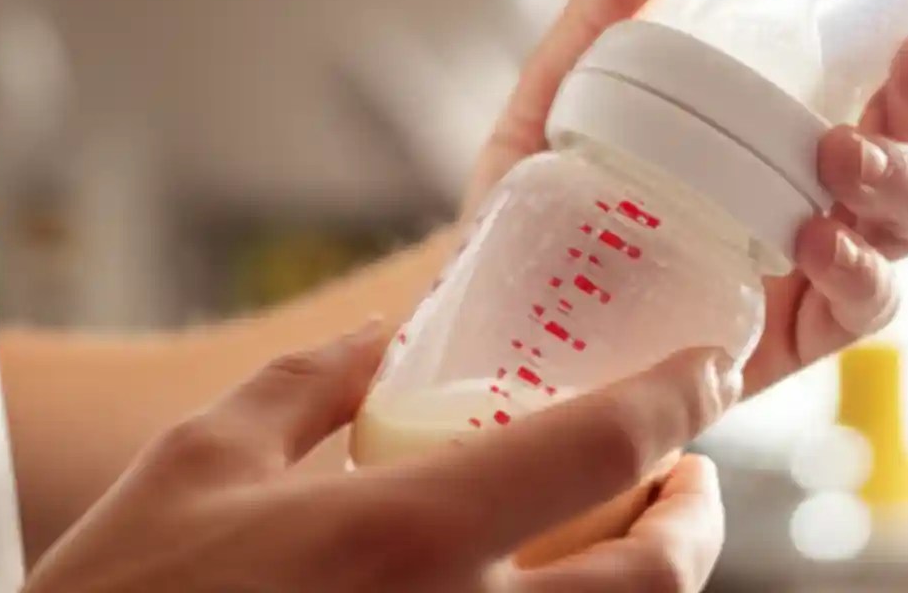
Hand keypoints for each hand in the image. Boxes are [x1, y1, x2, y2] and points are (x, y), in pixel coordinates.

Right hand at [23, 322, 737, 592]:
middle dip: (698, 519)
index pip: (600, 449)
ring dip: (653, 580)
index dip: (675, 398)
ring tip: (641, 528)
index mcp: (408, 533)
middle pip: (656, 582)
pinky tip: (548, 586)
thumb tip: (386, 338)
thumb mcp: (200, 459)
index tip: (706, 369)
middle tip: (691, 473)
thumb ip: (308, 384)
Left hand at [468, 0, 907, 395]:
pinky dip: (858, 267)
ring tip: (840, 155)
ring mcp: (824, 258)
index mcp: (792, 118)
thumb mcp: (561, 98)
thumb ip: (603, 17)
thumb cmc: (550, 202)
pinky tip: (816, 241)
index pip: (888, 65)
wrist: (509, 315)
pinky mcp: (803, 332)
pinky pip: (869, 302)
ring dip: (904, 176)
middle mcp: (826, 184)